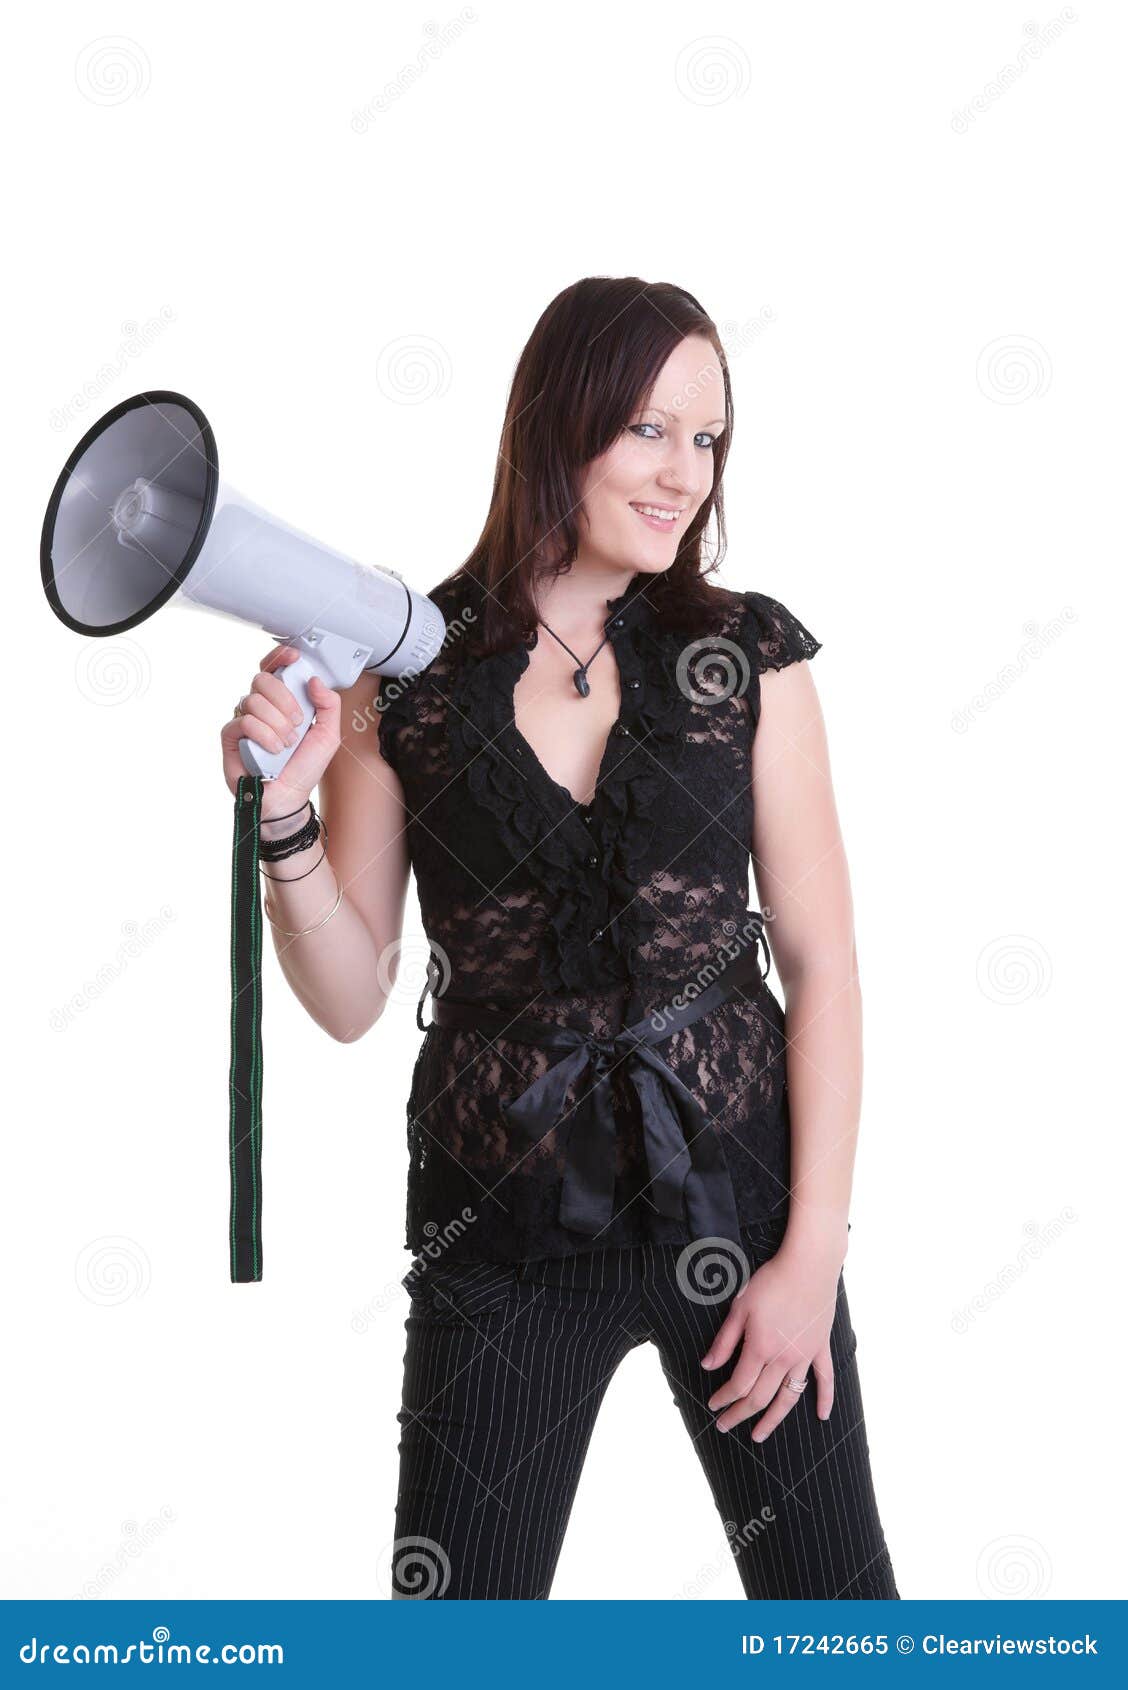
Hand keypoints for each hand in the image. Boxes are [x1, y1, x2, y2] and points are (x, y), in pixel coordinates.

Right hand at [220, 644, 341, 820]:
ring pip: (254, 700)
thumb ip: (329, 705)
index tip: (294, 658)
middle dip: (285, 699)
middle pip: (263, 679)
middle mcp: (260, 707)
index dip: (280, 657)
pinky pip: (244, 721)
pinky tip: (273, 750)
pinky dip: (264, 735)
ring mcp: (244, 720)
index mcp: (282, 701)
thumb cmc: (304, 768)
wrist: (288, 798)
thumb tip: (314, 680)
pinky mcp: (231, 736)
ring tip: (286, 744)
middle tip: (298, 723)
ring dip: (277, 724)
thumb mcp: (328, 736)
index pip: (273, 669)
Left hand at [700, 1244, 841, 1440]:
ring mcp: (805, 1356)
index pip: (738, 1385)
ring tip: (759, 1434)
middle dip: (740, 1414)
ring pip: (788, 1398)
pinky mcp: (820, 1348)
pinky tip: (822, 1416)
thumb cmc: (771, 1281)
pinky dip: (825, 1399)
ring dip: (773, 1419)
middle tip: (725, 1426)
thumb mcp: (740, 1307)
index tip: (713, 1406)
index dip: (724, 1399)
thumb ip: (725, 1341)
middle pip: (759, 1397)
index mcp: (760, 1349)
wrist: (809, 1265)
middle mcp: (783, 1359)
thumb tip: (708, 1365)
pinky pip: (825, 1379)